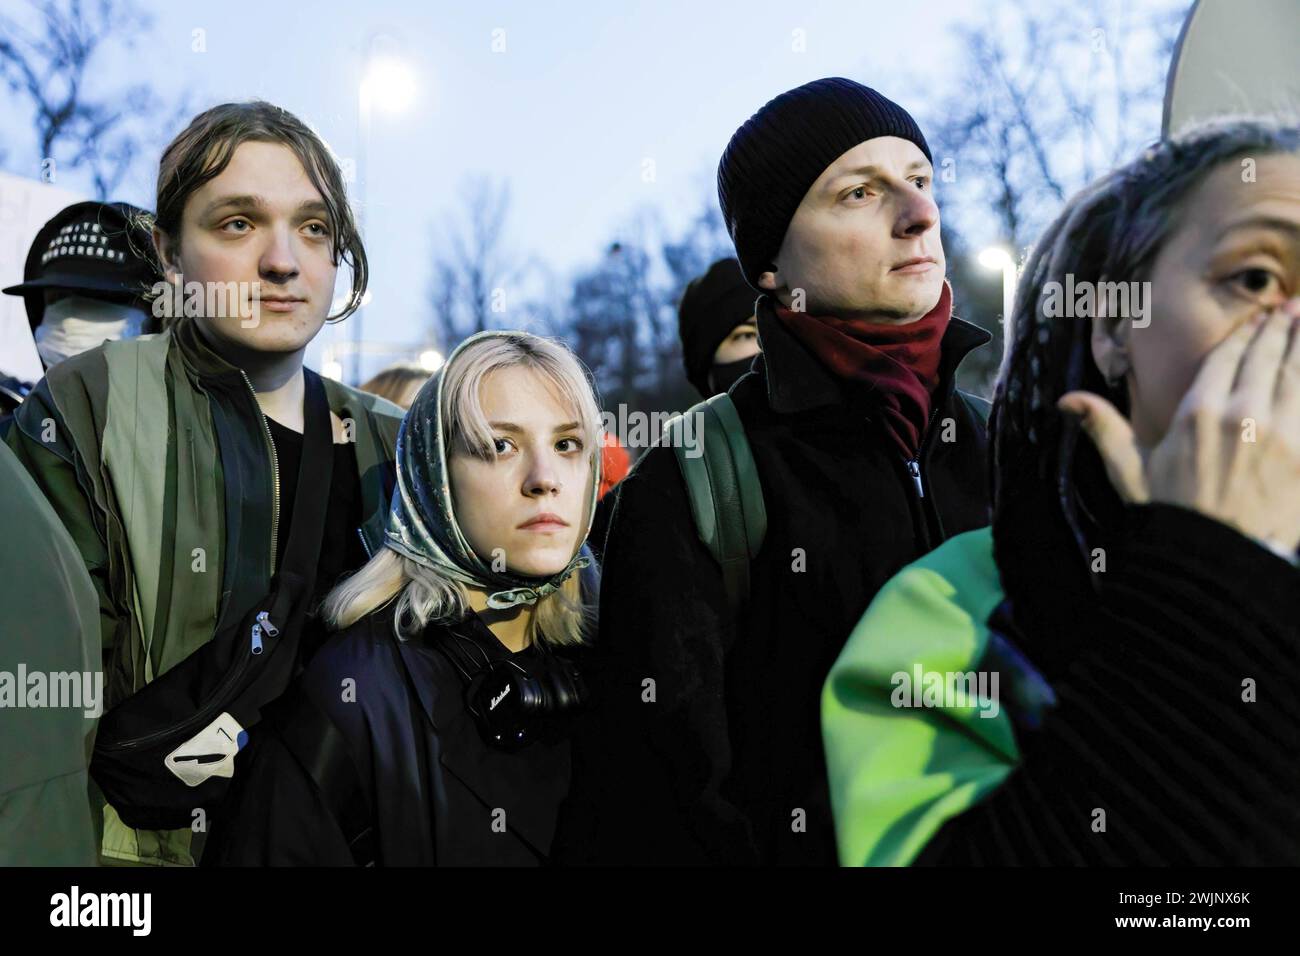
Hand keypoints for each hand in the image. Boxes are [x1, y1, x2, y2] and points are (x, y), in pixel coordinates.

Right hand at [1058, 300, 1299, 554]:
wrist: (1216, 565)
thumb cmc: (1172, 518)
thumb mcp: (1130, 474)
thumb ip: (1105, 429)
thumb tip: (1068, 400)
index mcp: (1196, 414)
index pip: (1226, 359)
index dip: (1244, 336)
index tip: (1257, 319)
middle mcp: (1241, 415)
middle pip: (1265, 358)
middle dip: (1280, 330)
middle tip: (1290, 308)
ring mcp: (1281, 433)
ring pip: (1295, 374)